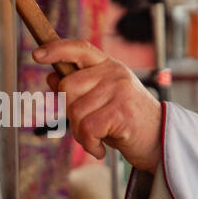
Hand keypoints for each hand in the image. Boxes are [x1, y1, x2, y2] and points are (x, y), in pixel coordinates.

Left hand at [34, 39, 161, 171]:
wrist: (160, 142)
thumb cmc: (127, 121)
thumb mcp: (102, 100)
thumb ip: (79, 88)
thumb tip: (52, 76)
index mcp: (109, 66)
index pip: (80, 48)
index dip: (57, 49)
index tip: (37, 55)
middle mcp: (114, 73)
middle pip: (67, 87)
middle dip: (69, 113)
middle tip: (87, 128)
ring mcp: (119, 90)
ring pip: (75, 112)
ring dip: (80, 134)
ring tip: (96, 140)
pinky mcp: (121, 111)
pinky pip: (87, 129)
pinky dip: (89, 145)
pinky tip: (100, 150)